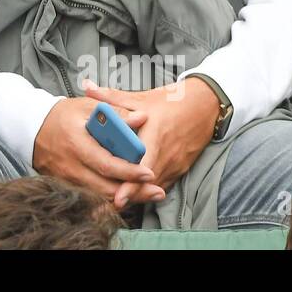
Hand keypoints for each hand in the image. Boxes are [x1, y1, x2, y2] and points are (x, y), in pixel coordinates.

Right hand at [32, 95, 164, 206]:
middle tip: (157, 191)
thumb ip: (116, 113)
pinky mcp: (66, 187)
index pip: (106, 164)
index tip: (149, 173)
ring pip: (100, 197)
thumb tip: (141, 118)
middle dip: (135, 192)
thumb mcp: (87, 106)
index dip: (129, 172)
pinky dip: (110, 198)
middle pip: (106, 188)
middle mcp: (71, 166)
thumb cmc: (62, 116)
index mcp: (77, 144)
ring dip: (126, 198)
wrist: (31, 128)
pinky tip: (127, 194)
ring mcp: (67, 180)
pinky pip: (91, 198)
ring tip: (148, 195)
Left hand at [82, 78, 220, 209]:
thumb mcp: (140, 97)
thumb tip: (86, 87)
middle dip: (129, 195)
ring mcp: (175, 164)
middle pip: (147, 183)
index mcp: (155, 134)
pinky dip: (148, 190)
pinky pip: (162, 184)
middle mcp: (166, 154)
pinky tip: (134, 193)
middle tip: (109, 204)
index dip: (130, 183)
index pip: (142, 166)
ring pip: (154, 187)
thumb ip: (110, 96)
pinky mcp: (179, 169)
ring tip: (117, 202)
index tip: (117, 197)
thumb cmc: (171, 101)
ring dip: (138, 195)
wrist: (205, 106)